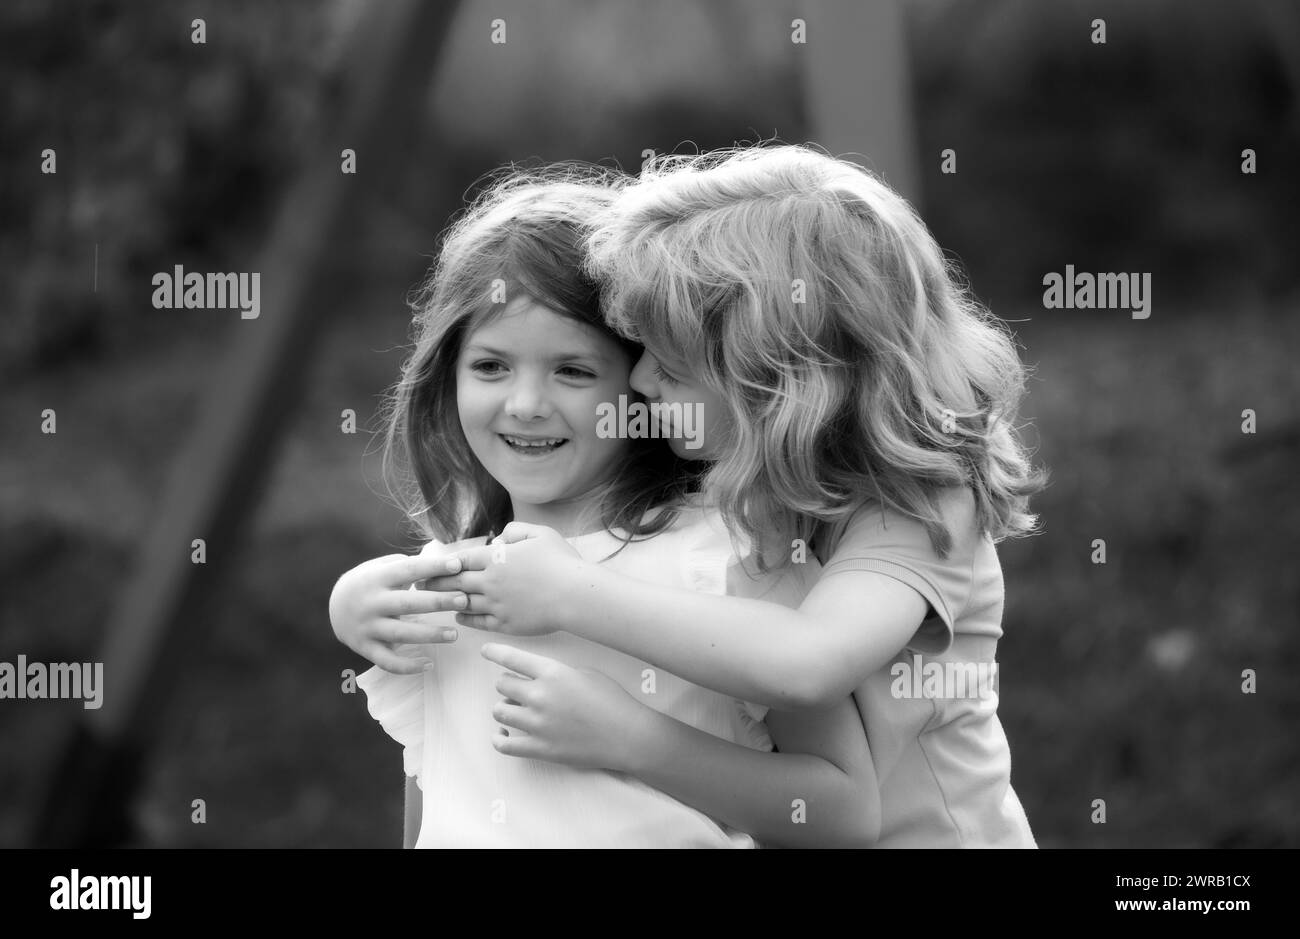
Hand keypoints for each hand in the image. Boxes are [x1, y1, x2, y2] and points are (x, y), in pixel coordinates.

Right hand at [328, 547, 467, 673]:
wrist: (333, 605)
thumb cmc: (370, 582)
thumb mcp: (381, 567)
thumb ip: (407, 565)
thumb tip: (442, 564)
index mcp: (376, 578)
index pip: (408, 569)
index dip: (433, 567)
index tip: (457, 565)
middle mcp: (371, 603)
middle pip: (407, 603)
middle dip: (437, 602)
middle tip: (463, 600)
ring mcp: (367, 627)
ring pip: (401, 634)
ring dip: (429, 635)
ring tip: (454, 634)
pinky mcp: (366, 648)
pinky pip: (388, 662)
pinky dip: (408, 667)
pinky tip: (429, 665)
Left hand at [426, 523, 592, 636]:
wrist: (576, 595)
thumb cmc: (562, 562)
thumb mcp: (540, 533)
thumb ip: (515, 530)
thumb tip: (499, 540)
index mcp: (497, 558)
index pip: (460, 560)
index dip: (442, 564)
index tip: (429, 566)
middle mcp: (491, 582)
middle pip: (453, 583)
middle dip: (433, 583)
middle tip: (419, 583)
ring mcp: (496, 605)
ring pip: (462, 603)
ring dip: (445, 602)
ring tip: (433, 601)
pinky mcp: (505, 624)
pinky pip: (477, 622)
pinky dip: (464, 618)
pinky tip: (459, 616)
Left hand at [481, 643, 653, 772]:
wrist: (627, 735)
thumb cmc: (611, 701)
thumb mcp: (585, 673)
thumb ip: (555, 673)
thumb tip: (534, 677)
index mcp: (552, 672)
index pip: (511, 657)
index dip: (494, 652)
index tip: (485, 651)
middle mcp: (540, 696)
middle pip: (501, 685)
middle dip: (507, 685)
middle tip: (517, 688)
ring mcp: (537, 724)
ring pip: (499, 712)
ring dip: (505, 709)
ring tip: (516, 710)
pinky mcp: (539, 749)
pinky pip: (504, 745)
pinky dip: (499, 739)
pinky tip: (503, 734)